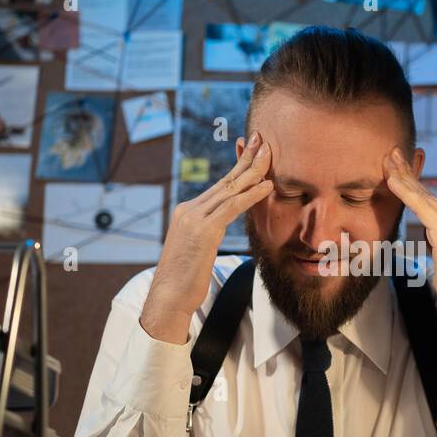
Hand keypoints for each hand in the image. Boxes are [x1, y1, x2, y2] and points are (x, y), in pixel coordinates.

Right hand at [140, 132, 272, 342]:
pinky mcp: (203, 231)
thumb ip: (206, 233)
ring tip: (269, 154)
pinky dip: (250, 195)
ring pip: (229, 189)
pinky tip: (266, 185)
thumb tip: (217, 228)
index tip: (251, 151)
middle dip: (245, 158)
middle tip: (262, 138)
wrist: (168, 297)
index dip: (237, 168)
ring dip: (252, 170)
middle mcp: (189, 210)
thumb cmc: (185, 280)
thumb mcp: (197, 250)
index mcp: (188, 212)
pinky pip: (231, 208)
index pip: (219, 186)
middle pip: (225, 180)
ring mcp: (194, 218)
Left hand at [383, 150, 436, 353]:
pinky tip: (392, 180)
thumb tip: (428, 231)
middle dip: (408, 172)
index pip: (434, 199)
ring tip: (387, 161)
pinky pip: (422, 207)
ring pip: (424, 197)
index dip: (415, 182)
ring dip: (403, 177)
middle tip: (390, 153)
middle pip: (429, 193)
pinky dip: (405, 192)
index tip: (400, 167)